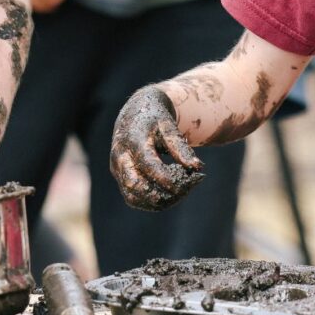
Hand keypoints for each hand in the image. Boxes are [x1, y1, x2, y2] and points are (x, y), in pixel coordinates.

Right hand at [110, 85, 203, 210]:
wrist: (135, 111)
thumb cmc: (155, 118)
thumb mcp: (169, 126)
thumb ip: (181, 147)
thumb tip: (197, 168)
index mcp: (133, 141)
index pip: (148, 165)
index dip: (165, 179)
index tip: (184, 187)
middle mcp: (120, 156)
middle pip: (134, 185)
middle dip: (159, 196)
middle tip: (182, 194)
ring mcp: (117, 167)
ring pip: (132, 196)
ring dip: (154, 203)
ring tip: (177, 196)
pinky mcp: (118, 175)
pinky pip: (131, 196)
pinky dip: (148, 202)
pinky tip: (166, 197)